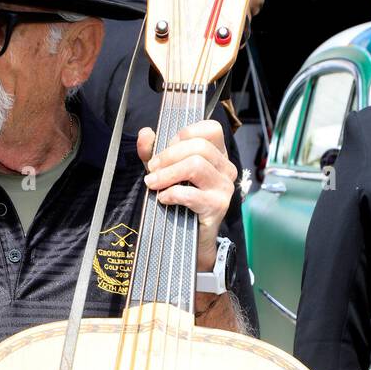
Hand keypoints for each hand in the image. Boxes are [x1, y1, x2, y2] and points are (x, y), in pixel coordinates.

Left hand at [137, 120, 236, 271]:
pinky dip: (172, 194)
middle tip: (151, 169)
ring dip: (168, 174)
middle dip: (168, 156)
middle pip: (199, 147)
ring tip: (153, 184)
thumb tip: (144, 134)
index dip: (184, 135)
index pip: (210, 129)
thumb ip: (154, 152)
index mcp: (218, 155)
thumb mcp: (165, 172)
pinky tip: (163, 199)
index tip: (165, 149)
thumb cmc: (181, 202)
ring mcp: (224, 187)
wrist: (191, 240)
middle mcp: (226, 168)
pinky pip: (191, 194)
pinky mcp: (217, 206)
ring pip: (196, 166)